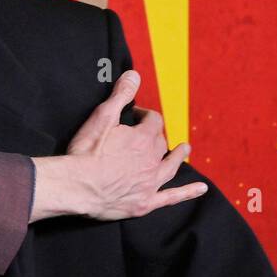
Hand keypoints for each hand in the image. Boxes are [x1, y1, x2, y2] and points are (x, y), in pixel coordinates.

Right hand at [29, 70, 207, 220]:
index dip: (146, 115)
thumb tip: (135, 74)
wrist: (76, 186)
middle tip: (149, 133)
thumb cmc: (86, 152)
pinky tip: (200, 189)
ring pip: (171, 166)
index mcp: (142, 138)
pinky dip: (187, 192)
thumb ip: (120, 95)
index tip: (135, 115)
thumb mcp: (101, 117)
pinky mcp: (145, 202)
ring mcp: (150, 183)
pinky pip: (172, 197)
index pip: (153, 121)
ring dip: (179, 156)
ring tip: (185, 149)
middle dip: (157, 135)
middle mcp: (152, 160)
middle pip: (161, 143)